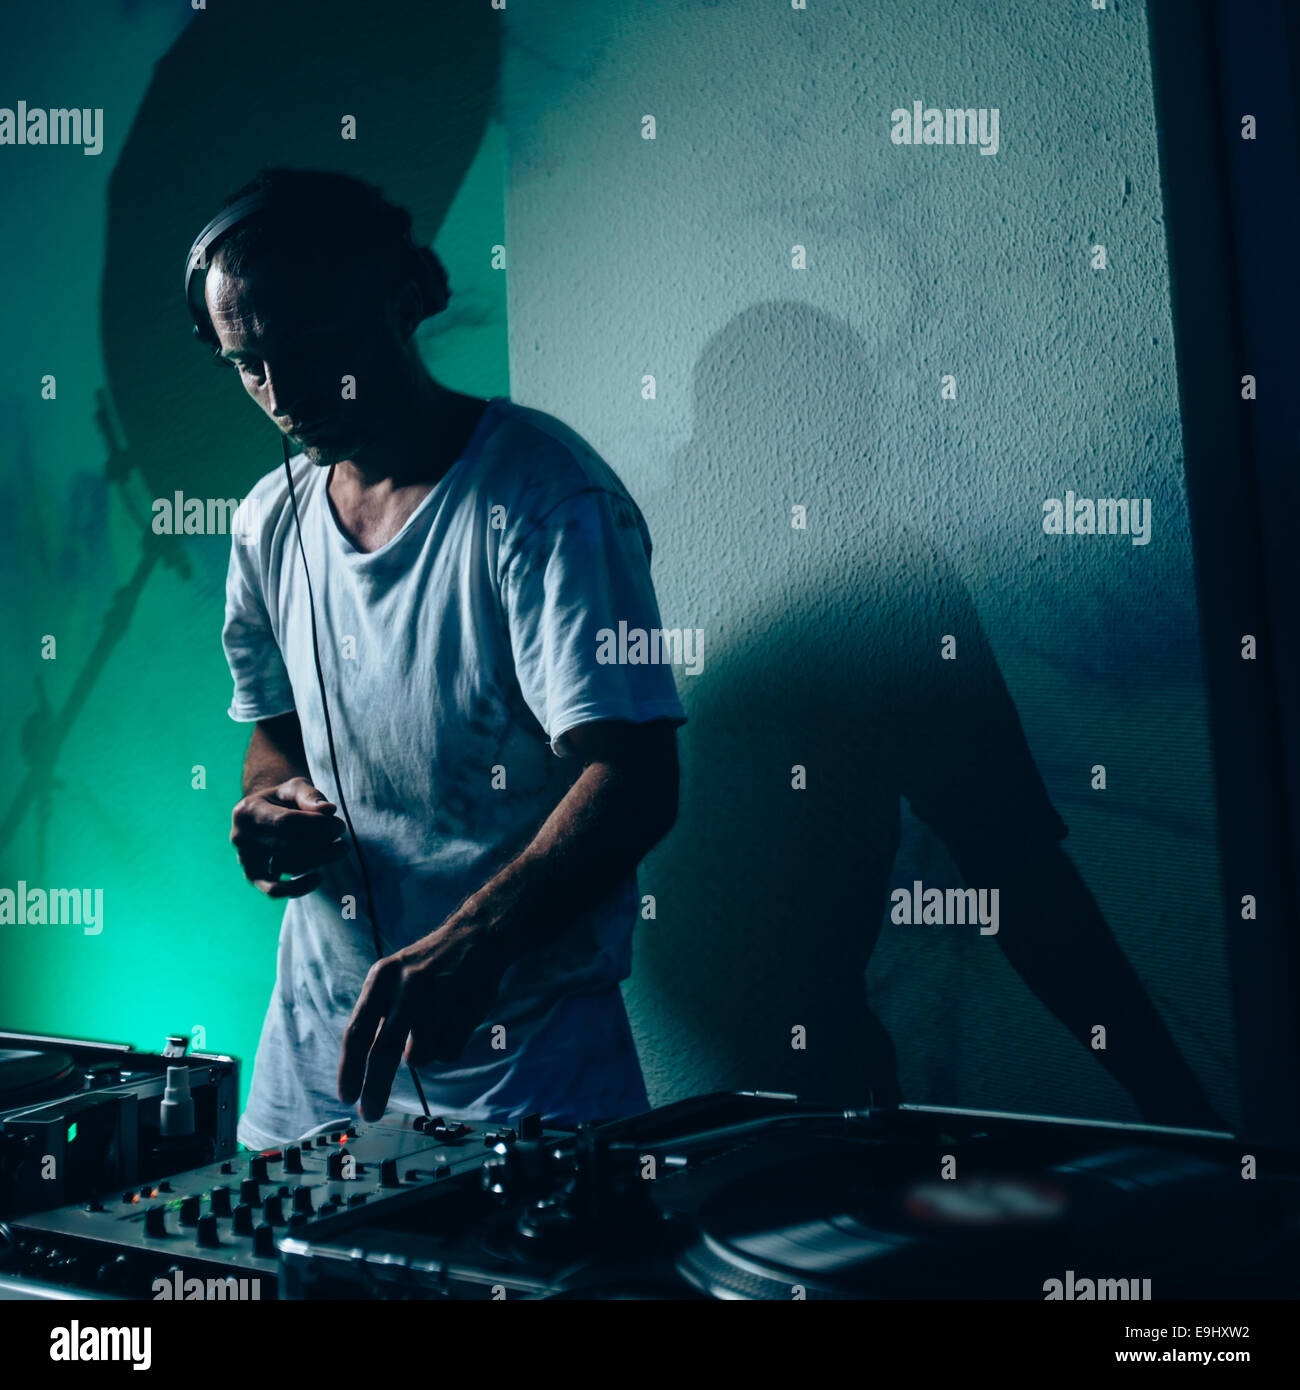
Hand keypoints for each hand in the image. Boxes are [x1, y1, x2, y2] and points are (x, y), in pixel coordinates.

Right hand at [230, 776, 348, 897]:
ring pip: (286, 865)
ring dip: (319, 860)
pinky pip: (273, 889)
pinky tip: (317, 878)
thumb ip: (310, 795)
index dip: (315, 825)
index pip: (284, 822)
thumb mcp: (295, 787)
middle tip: (342, 834)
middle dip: (321, 841)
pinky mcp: (253, 876)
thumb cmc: (283, 798)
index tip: (339, 824)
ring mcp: (244, 859)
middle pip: (287, 845)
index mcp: (247, 811)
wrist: (266, 814)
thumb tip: (329, 810)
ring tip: (341, 848)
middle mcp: (240, 837)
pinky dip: (296, 888)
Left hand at [338, 919, 514, 1121]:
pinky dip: (448, 1046)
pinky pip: (447, 1053)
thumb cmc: (428, 966)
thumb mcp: (393, 978)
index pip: (356, 1032)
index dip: (349, 1069)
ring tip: (435, 1024)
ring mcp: (438, 999)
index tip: (347, 1096)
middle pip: (382, 1051)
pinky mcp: (464, 1011)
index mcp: (382, 977)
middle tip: (369, 1112)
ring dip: (424, 1051)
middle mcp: (406, 986)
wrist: (477, 937)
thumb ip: (378, 1014)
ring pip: (419, 1056)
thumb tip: (359, 1065)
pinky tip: (455, 1020)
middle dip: (375, 1088)